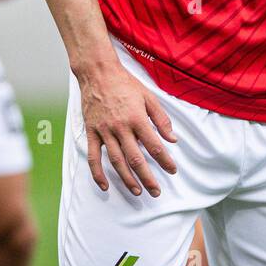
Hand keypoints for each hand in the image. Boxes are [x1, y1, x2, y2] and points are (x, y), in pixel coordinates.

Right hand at [77, 58, 177, 196]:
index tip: (172, 170)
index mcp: (137, 118)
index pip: (154, 145)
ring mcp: (104, 131)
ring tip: (137, 192)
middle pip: (136, 159)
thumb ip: (161, 119)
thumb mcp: (149, 97)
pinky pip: (93, 157)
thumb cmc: (126, 84)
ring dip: (127, 179)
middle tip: (156, 191)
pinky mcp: (92, 132)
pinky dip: (97, 173)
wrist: (98, 73)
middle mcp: (121, 127)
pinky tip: (104, 185)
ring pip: (117, 161)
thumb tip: (173, 139)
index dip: (165, 160)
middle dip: (147, 177)